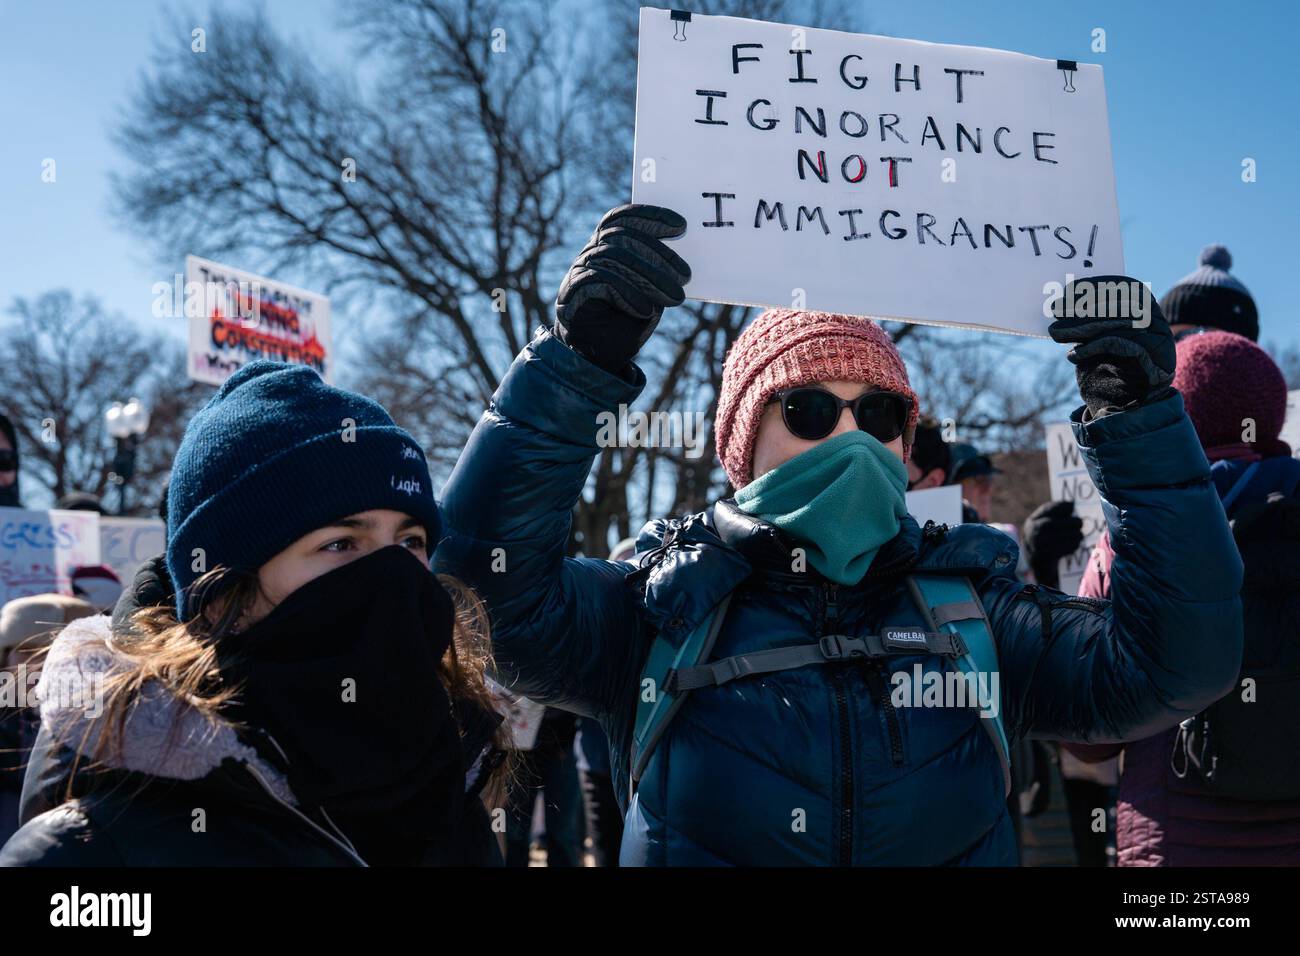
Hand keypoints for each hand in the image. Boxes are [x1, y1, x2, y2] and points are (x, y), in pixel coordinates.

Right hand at [554, 205, 689, 372]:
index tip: (681, 226)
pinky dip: (627, 294)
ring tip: (673, 298)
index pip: (623, 219)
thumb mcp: (651, 294)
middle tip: (685, 276)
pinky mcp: (570, 294)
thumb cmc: (626, 323)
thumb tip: (680, 261)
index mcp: (607, 247)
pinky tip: (646, 310)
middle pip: (621, 237)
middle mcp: (590, 254)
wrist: (599, 358)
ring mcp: (578, 272)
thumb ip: (658, 273)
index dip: (651, 217)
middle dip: (658, 254)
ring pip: (612, 257)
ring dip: (649, 278)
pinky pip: (600, 281)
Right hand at [1022, 500, 1083, 586]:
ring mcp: (1037, 546)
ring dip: (1073, 535)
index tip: (1072, 505)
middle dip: (1068, 522)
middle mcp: (1032, 533)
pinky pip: (1062, 549)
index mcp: (1032, 522)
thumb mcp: (1046, 526)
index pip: (1045, 510)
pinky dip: (1072, 546)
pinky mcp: (1046, 557)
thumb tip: (1072, 505)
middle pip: (1050, 524)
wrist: (1039, 563)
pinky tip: (1075, 544)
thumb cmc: (1046, 539)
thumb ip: (1056, 515)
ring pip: (1058, 537)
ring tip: (1080, 535)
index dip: (1059, 506)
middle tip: (1080, 522)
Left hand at [1047, 275, 1174, 416]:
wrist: (1133, 402)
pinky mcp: (1156, 358)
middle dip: (1083, 307)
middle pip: (1118, 305)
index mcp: (1147, 307)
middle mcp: (1156, 319)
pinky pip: (1120, 345)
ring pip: (1117, 323)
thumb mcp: (1098, 337)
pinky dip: (1092, 347)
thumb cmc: (1114, 365)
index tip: (1069, 289)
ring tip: (1056, 333)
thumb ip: (1090, 320)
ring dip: (1081, 327)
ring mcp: (1160, 338)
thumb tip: (1062, 304)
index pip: (1124, 287)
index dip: (1096, 286)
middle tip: (1056, 310)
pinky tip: (1073, 355)